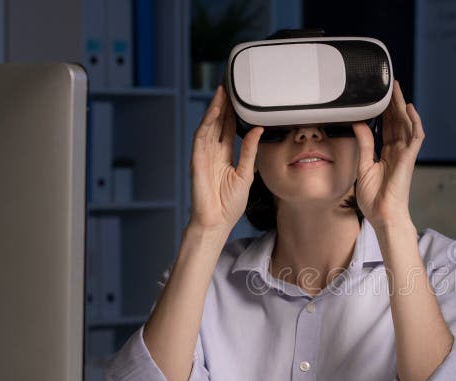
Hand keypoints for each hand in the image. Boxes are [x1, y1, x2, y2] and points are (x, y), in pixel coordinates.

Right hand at [189, 84, 262, 233]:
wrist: (216, 222)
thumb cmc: (230, 204)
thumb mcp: (246, 173)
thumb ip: (249, 151)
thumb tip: (258, 130)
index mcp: (224, 155)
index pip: (228, 127)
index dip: (233, 111)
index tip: (238, 95)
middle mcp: (213, 152)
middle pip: (217, 121)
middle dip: (223, 103)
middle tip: (229, 83)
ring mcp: (204, 154)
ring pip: (209, 125)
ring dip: (215, 107)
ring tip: (222, 90)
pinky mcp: (197, 159)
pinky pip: (201, 136)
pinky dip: (207, 122)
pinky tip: (215, 110)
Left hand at [352, 80, 424, 227]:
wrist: (383, 215)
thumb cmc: (374, 198)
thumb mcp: (363, 166)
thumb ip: (363, 144)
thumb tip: (358, 124)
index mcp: (387, 153)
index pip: (387, 126)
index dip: (384, 111)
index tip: (379, 97)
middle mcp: (398, 151)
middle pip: (397, 121)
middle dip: (393, 102)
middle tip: (389, 84)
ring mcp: (405, 154)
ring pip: (406, 124)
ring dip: (402, 106)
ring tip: (397, 89)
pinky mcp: (409, 158)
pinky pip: (416, 136)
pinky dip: (414, 121)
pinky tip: (409, 108)